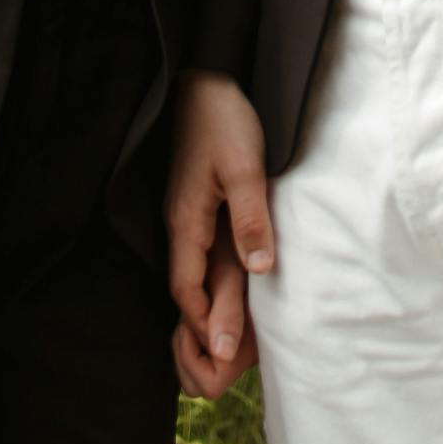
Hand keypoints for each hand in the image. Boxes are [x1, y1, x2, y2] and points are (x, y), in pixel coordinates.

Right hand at [167, 71, 274, 398]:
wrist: (205, 77)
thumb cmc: (223, 118)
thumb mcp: (244, 167)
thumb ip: (251, 219)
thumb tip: (259, 272)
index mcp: (187, 221)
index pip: (187, 288)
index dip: (204, 323)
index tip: (227, 356)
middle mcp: (183, 225)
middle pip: (189, 290)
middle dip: (206, 329)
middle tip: (234, 366)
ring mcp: (190, 216)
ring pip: (198, 275)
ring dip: (214, 308)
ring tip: (240, 344)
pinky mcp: (201, 205)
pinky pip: (206, 256)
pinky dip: (218, 283)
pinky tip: (240, 292)